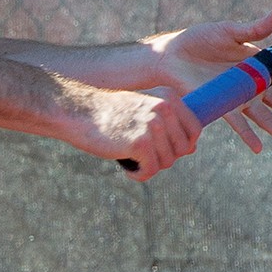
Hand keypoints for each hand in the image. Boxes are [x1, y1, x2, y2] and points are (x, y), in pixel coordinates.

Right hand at [74, 86, 201, 181]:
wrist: (76, 111)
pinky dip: (138, 174)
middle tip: (140, 152)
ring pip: (167, 162)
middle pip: (182, 150)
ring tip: (129, 155)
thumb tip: (193, 149)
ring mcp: (153, 125)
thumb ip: (169, 126)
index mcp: (168, 97)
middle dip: (163, 157)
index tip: (161, 147)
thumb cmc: (109, 114)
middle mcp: (164, 108)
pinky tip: (125, 166)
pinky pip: (151, 171)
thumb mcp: (142, 111)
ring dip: (148, 165)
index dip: (182, 145)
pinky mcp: (140, 142)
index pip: (195, 130)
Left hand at [150, 9, 271, 154]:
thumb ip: (253, 28)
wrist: (171, 55)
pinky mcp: (220, 105)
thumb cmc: (199, 40)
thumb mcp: (228, 30)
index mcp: (258, 63)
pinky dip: (247, 134)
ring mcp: (237, 97)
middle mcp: (252, 84)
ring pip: (266, 119)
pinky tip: (258, 147)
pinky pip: (237, 122)